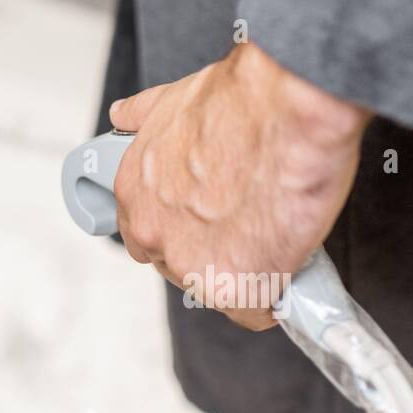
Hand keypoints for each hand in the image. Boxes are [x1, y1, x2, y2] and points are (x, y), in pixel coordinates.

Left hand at [110, 42, 369, 329]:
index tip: (206, 222)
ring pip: (214, 289)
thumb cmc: (240, 100)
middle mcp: (153, 232)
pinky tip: (288, 268)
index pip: (145, 233)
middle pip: (178, 266)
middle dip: (209, 252)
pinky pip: (254, 311)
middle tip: (245, 225)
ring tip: (273, 234)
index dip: (182, 229)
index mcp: (134, 191)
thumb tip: (125, 115)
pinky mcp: (235, 285)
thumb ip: (143, 117)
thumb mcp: (170, 100)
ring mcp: (191, 264)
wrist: (285, 107)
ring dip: (242, 271)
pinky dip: (274, 295)